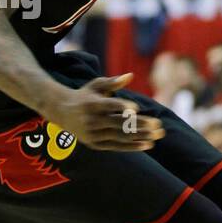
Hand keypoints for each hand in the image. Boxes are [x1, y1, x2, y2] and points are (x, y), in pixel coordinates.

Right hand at [47, 73, 164, 151]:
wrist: (62, 112)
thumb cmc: (85, 95)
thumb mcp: (96, 85)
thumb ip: (113, 82)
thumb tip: (130, 76)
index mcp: (92, 103)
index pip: (108, 105)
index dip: (121, 106)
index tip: (137, 108)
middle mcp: (91, 120)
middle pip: (119, 123)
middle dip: (140, 124)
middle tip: (158, 124)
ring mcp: (93, 134)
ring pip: (120, 136)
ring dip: (141, 136)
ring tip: (158, 134)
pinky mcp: (95, 144)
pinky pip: (117, 146)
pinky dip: (133, 146)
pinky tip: (148, 144)